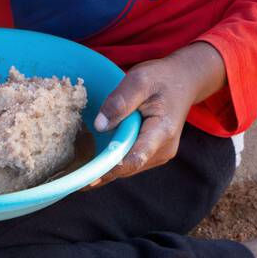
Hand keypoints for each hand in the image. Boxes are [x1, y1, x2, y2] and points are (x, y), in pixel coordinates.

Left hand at [78, 42, 227, 190]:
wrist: (184, 80)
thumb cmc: (162, 78)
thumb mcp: (140, 79)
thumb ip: (120, 101)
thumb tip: (99, 126)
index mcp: (162, 132)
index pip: (134, 159)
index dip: (110, 170)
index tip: (87, 179)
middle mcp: (163, 150)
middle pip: (128, 167)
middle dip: (102, 172)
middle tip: (72, 178)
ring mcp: (159, 154)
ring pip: (128, 167)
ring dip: (106, 167)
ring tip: (78, 170)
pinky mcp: (153, 153)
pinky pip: (131, 161)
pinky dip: (114, 160)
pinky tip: (95, 159)